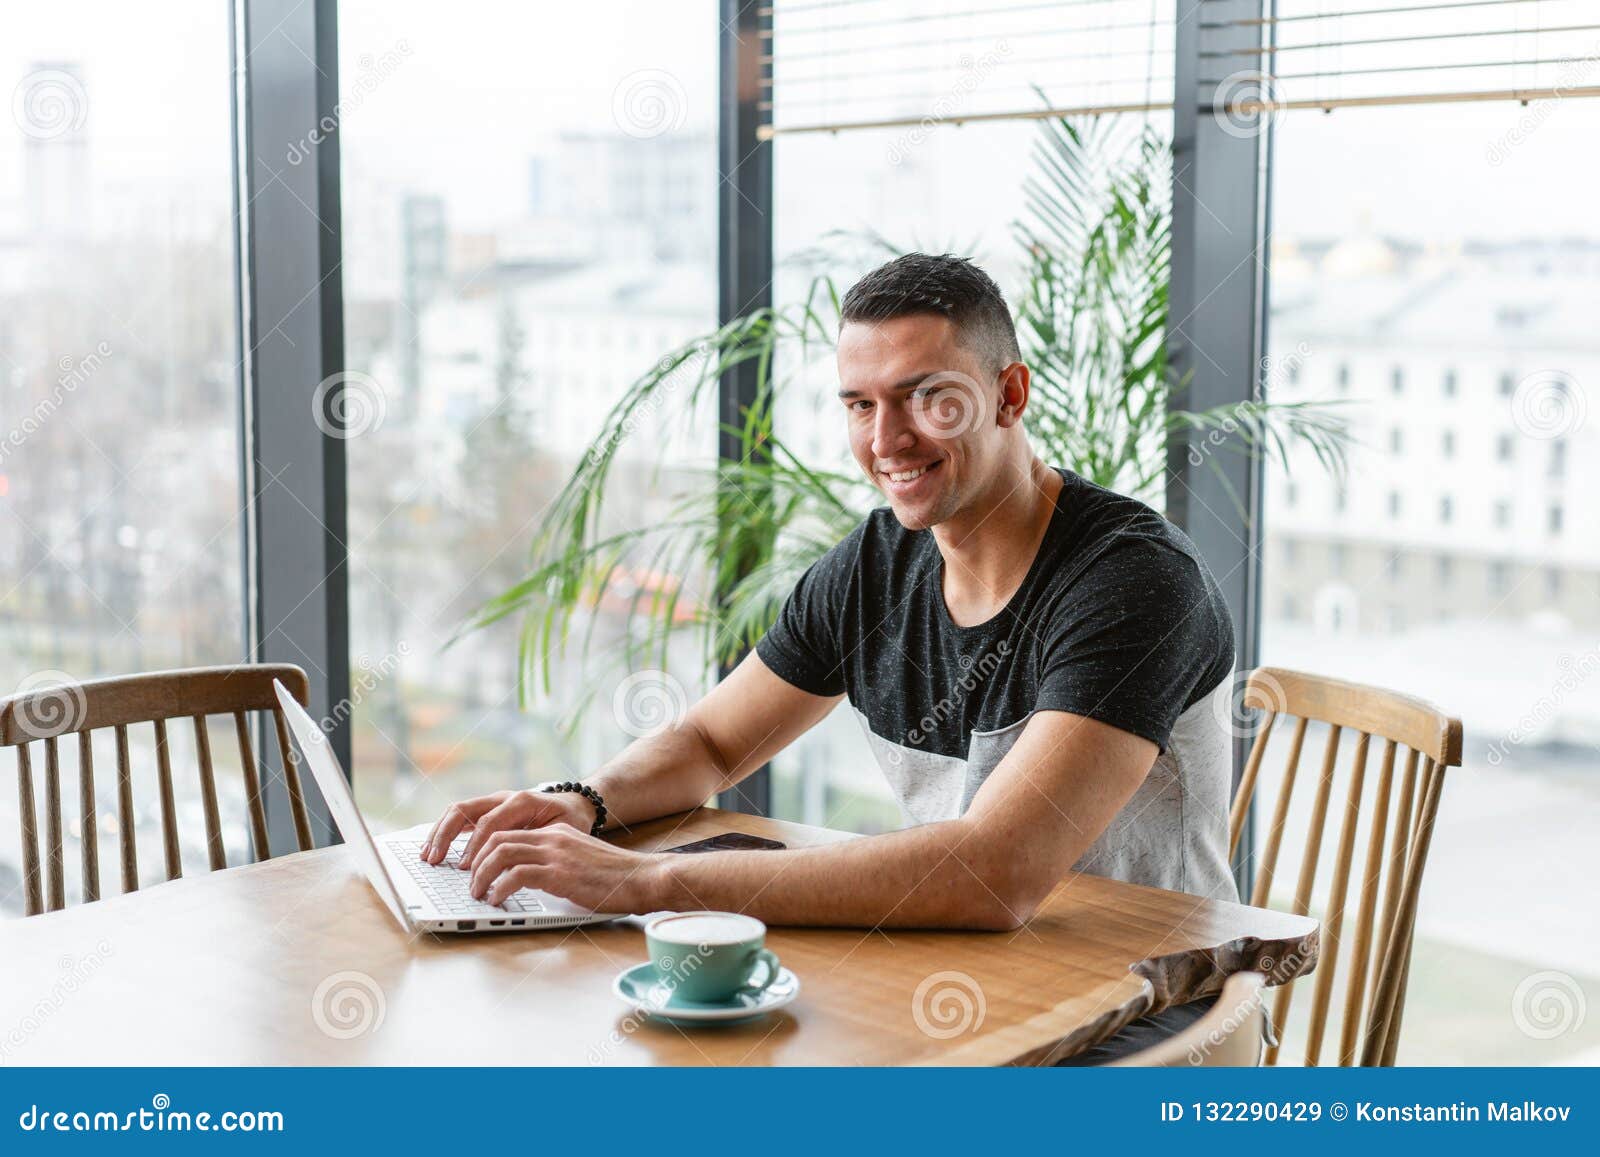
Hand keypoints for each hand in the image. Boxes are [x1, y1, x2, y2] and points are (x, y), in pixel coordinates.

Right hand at [420, 788, 595, 867]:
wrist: (575, 805)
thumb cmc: (569, 820)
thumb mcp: (561, 832)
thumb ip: (537, 844)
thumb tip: (513, 865)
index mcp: (522, 801)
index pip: (489, 823)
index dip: (475, 846)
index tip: (466, 867)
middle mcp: (503, 798)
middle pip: (466, 809)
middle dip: (446, 835)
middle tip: (435, 859)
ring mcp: (493, 803)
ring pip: (458, 811)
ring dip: (439, 832)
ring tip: (427, 855)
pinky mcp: (488, 811)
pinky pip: (461, 817)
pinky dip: (445, 831)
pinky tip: (434, 848)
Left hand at [468, 826, 665, 912]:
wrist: (643, 878)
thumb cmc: (617, 877)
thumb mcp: (581, 860)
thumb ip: (557, 862)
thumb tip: (530, 879)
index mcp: (557, 833)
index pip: (508, 831)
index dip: (485, 850)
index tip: (476, 868)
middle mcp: (553, 838)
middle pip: (497, 838)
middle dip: (476, 861)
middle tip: (471, 883)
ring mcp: (556, 854)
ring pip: (501, 853)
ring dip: (482, 875)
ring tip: (478, 893)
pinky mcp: (560, 873)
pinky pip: (516, 875)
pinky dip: (500, 888)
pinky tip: (498, 900)